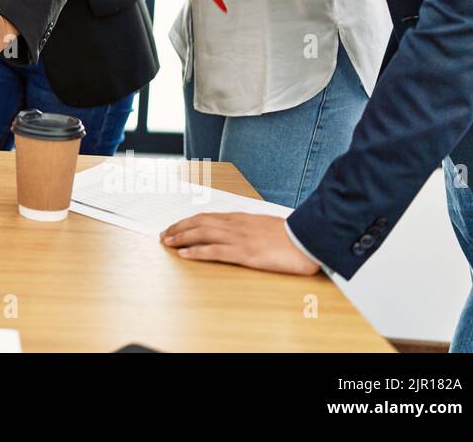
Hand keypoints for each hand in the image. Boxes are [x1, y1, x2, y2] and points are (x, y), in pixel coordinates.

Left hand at [160, 214, 320, 274]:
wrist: (308, 239)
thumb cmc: (291, 236)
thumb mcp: (266, 227)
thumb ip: (251, 228)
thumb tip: (241, 233)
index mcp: (241, 218)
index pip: (208, 217)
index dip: (188, 222)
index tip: (176, 226)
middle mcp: (236, 225)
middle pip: (199, 222)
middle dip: (179, 228)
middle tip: (164, 234)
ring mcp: (239, 238)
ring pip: (202, 234)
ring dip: (182, 238)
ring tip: (168, 242)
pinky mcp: (245, 253)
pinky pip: (215, 251)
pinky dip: (197, 252)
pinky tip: (185, 254)